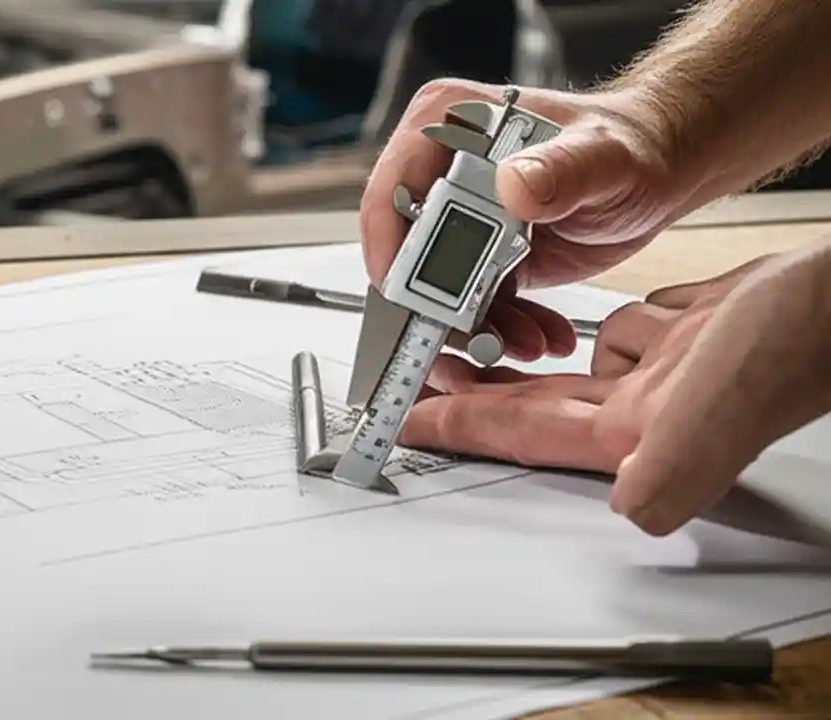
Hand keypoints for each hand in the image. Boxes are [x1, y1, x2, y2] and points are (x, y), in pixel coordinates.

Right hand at [361, 78, 687, 361]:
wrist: (660, 167)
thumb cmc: (632, 144)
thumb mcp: (603, 156)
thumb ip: (561, 169)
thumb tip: (512, 186)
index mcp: (447, 126)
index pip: (390, 195)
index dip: (391, 252)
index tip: (412, 299)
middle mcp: (438, 171)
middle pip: (406, 254)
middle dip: (442, 307)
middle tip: (480, 337)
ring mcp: (456, 218)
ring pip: (436, 291)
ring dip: (478, 328)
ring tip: (527, 341)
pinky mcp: (478, 259)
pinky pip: (472, 308)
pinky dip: (504, 331)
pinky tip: (540, 335)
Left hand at [399, 243, 830, 535]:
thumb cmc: (798, 350)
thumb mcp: (717, 414)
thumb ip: (672, 469)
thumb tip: (629, 510)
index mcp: (632, 431)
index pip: (518, 432)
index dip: (455, 428)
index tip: (403, 422)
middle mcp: (645, 408)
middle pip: (532, 406)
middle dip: (471, 395)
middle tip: (419, 379)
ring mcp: (672, 372)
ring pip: (577, 370)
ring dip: (529, 364)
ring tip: (483, 345)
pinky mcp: (697, 335)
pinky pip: (629, 332)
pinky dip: (603, 328)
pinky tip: (594, 324)